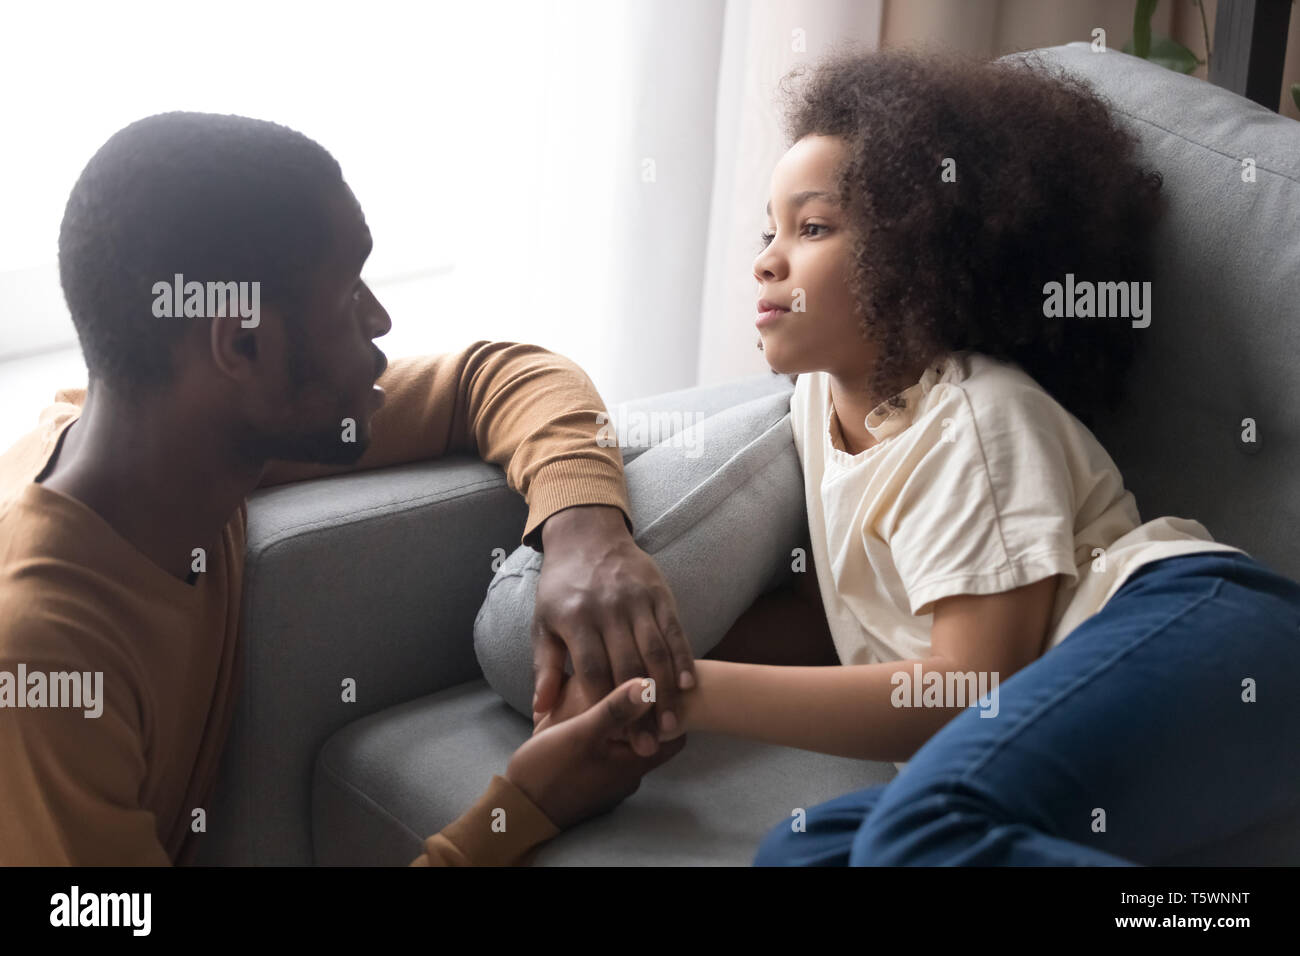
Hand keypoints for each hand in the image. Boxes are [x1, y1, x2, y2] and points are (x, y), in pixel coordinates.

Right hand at [507, 678, 686, 830]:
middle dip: (645, 712)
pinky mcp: (591, 781)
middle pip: (651, 738)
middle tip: (634, 684)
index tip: (660, 686)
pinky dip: (603, 735)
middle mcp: (627, 775)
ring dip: (620, 723)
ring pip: (626, 745)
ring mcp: (609, 781)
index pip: (674, 736)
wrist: (518, 810)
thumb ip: (615, 709)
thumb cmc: (549, 771)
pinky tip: (585, 717)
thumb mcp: (581, 733)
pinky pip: (606, 753)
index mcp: (634, 764)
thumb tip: (649, 684)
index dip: (672, 710)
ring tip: (605, 696)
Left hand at [533, 505, 694, 748]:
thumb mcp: (543, 623)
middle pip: (626, 668)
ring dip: (664, 693)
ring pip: (654, 653)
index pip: (592, 672)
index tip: (612, 738)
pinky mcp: (659, 594)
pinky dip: (683, 659)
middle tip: (646, 746)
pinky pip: (674, 630)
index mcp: (575, 620)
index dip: (603, 707)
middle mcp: (607, 611)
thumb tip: (541, 710)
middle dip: (637, 711)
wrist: (586, 534)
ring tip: (671, 727)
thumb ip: (545, 667)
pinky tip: (688, 686)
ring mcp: (636, 601)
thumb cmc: (561, 587)